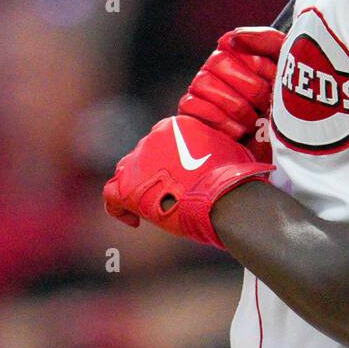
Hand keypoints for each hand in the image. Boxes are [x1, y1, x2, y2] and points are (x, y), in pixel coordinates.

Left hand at [103, 115, 272, 248]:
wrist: (225, 198)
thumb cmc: (236, 179)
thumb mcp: (229, 150)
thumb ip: (214, 148)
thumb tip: (223, 157)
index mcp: (176, 125)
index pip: (163, 141)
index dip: (169, 161)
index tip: (180, 177)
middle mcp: (153, 136)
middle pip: (145, 155)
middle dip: (154, 175)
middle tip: (171, 195)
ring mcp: (138, 160)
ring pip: (127, 172)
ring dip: (139, 188)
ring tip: (155, 207)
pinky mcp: (128, 186)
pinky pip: (112, 195)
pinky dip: (120, 209)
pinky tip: (135, 222)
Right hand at [179, 27, 284, 158]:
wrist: (284, 154)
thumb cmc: (287, 109)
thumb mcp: (289, 67)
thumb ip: (266, 40)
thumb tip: (231, 37)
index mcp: (239, 55)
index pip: (233, 44)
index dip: (257, 65)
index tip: (274, 80)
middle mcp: (217, 70)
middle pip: (217, 61)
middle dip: (248, 87)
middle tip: (264, 104)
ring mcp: (202, 92)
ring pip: (203, 82)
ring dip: (235, 106)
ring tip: (253, 121)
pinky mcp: (193, 115)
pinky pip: (192, 105)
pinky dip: (219, 120)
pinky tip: (238, 132)